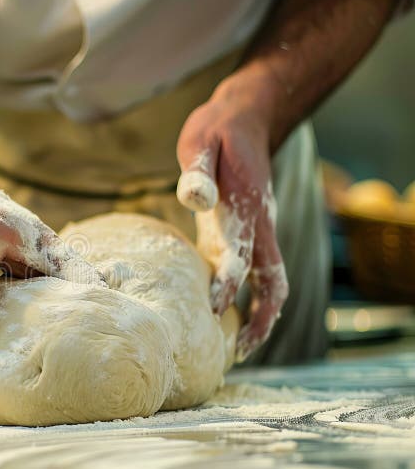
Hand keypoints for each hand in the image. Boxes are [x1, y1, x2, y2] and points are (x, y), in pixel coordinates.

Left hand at [176, 83, 288, 361]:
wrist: (243, 118)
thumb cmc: (217, 131)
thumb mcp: (201, 141)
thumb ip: (197, 170)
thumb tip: (193, 199)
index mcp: (247, 208)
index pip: (243, 255)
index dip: (230, 283)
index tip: (214, 308)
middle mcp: (259, 225)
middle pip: (275, 281)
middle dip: (263, 318)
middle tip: (240, 350)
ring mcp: (256, 230)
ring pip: (271, 280)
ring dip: (261, 314)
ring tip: (238, 345)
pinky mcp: (244, 230)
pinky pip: (255, 272)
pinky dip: (248, 296)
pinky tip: (224, 312)